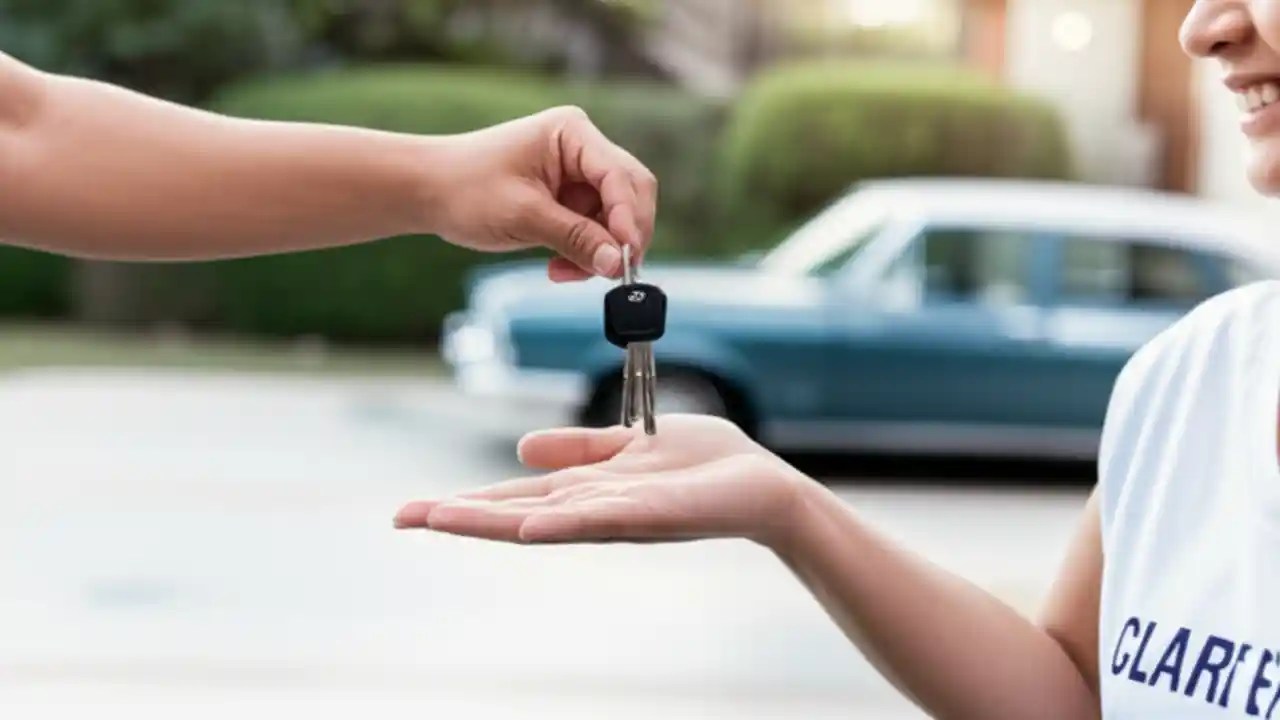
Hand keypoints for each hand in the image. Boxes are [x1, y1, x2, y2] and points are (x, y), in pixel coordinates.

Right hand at [393, 415, 808, 546]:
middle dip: (460, 516)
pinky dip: (567, 523)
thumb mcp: (628, 445)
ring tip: (444, 519)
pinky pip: (605, 518)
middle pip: (516, 514)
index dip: (464, 502)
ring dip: (496, 521)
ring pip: (548, 520)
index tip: (412, 509)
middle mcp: (594, 511)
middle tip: (403, 518)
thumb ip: (580, 448)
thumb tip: (522, 447)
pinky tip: (532, 525)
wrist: (761, 484)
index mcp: (586, 492)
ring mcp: (622, 516)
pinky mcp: (655, 514)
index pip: (514, 498)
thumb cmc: (702, 466)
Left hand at [429, 106, 656, 281]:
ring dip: (601, 251)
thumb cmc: (465, 189)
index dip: (628, 218)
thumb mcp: (523, 216)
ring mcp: (579, 174)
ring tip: (566, 273)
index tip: (625, 257)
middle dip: (623, 236)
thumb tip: (616, 264)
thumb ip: (575, 238)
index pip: (620, 175)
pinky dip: (586, 253)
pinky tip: (560, 268)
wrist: (428, 191)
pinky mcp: (571, 199)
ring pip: (616, 218)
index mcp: (572, 133)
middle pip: (630, 194)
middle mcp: (582, 148)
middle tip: (613, 273)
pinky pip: (596, 230)